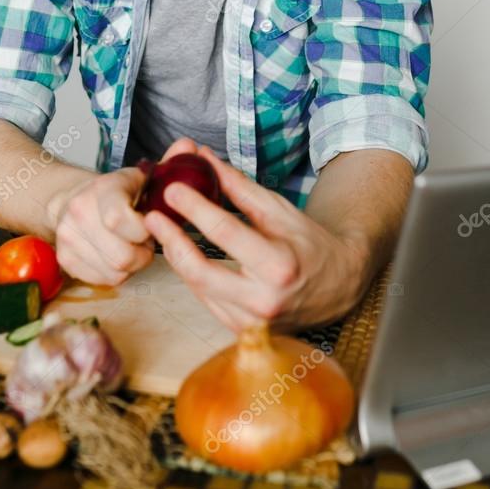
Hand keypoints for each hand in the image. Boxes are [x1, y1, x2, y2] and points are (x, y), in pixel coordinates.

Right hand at [47, 137, 198, 286]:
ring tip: (132, 245)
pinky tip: (118, 254)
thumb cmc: (116, 191)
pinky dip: (117, 273)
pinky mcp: (65, 260)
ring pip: (115, 271)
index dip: (144, 230)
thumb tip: (190, 146)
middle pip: (122, 255)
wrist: (73, 199)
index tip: (152, 223)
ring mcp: (68, 238)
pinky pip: (103, 280)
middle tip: (146, 240)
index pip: (118, 220)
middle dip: (142, 253)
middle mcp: (79, 213)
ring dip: (132, 264)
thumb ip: (169, 164)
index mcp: (102, 189)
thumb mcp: (142, 175)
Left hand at [143, 145, 369, 332]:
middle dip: (171, 241)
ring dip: (176, 257)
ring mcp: (252, 321)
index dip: (195, 209)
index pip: (226, 234)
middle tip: (151, 216)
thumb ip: (240, 188)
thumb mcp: (280, 210)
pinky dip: (192, 276)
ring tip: (162, 229)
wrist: (338, 285)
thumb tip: (205, 159)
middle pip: (201, 271)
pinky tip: (182, 253)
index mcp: (279, 265)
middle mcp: (264, 300)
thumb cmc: (309, 243)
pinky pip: (206, 300)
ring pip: (198, 288)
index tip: (172, 189)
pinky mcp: (242, 330)